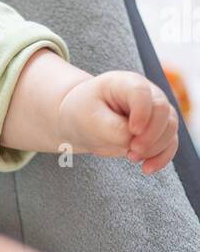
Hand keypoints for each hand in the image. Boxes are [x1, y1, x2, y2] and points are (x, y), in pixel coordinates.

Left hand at [57, 70, 178, 173]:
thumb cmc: (83, 114)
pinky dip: (162, 157)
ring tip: (132, 157)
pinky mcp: (157, 130)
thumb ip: (113, 129)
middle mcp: (146, 94)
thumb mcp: (90, 119)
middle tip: (132, 151)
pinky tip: (147, 168)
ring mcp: (154, 111)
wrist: (81, 121)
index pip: (142, 93)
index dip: (142, 113)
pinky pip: (170, 143)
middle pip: (163, 111)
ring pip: (170, 128)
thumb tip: (135, 141)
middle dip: (151, 135)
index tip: (133, 131)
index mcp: (125, 83)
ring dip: (156, 148)